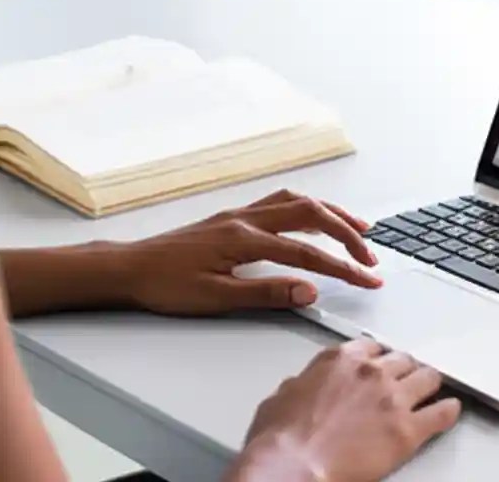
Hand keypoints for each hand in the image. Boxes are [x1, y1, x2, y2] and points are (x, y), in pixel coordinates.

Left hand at [123, 189, 381, 315]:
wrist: (128, 268)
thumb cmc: (164, 286)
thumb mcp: (216, 298)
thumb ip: (266, 292)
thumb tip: (310, 290)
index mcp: (245, 240)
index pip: (308, 254)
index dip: (343, 267)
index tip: (368, 278)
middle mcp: (246, 219)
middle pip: (312, 214)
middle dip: (347, 234)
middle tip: (370, 256)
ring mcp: (240, 214)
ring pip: (298, 201)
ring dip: (332, 214)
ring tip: (358, 229)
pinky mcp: (233, 217)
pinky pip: (281, 202)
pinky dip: (308, 208)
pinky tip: (314, 218)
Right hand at [227, 339, 461, 481]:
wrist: (291, 466)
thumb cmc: (281, 440)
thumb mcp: (282, 396)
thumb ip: (304, 383)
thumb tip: (304, 386)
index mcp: (340, 360)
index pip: (371, 348)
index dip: (378, 358)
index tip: (381, 363)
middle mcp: (371, 373)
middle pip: (403, 360)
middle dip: (404, 369)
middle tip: (406, 378)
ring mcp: (393, 399)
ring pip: (428, 378)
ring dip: (429, 384)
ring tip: (432, 389)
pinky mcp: (408, 430)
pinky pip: (442, 413)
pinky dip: (448, 412)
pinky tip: (450, 411)